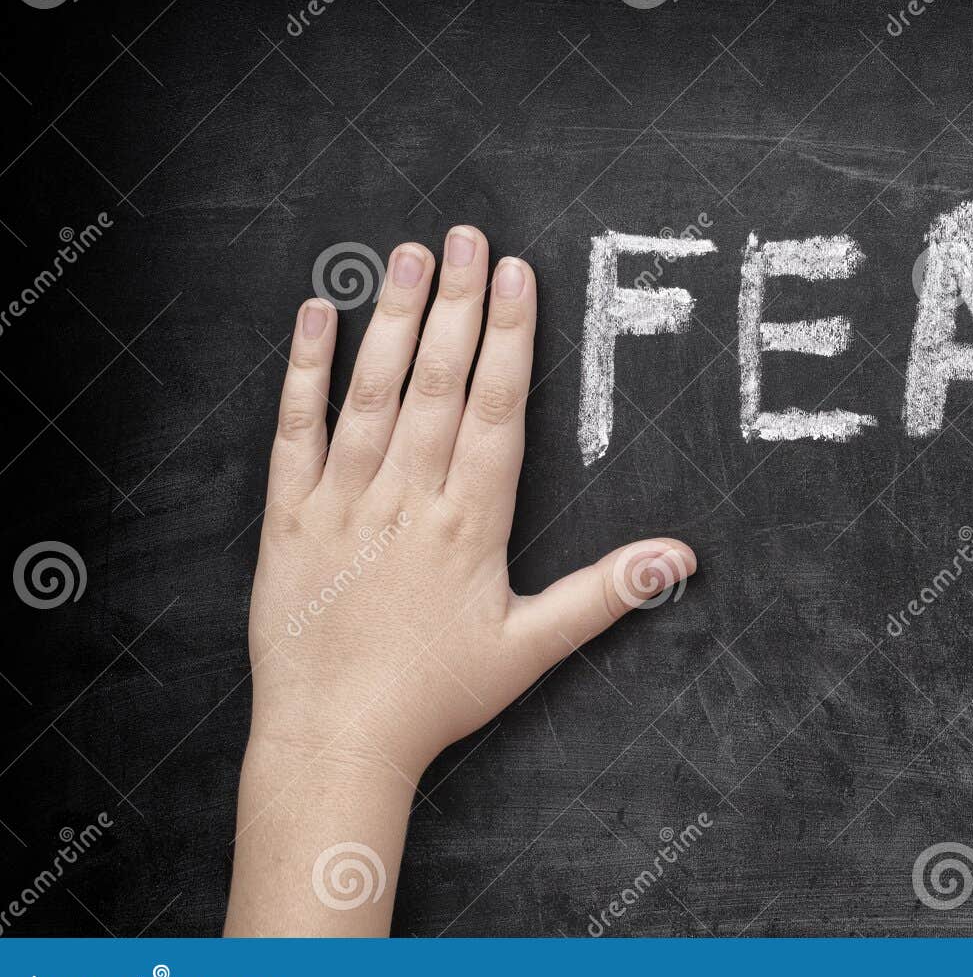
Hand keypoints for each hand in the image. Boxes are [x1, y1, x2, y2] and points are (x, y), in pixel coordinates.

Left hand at [226, 225, 694, 935]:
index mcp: (470, 523)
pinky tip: (319, 315)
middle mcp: (407, 499)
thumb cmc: (437, 695)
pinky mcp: (289, 516)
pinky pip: (294, 431)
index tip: (518, 278)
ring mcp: (343, 502)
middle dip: (460, 305)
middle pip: (439, 384)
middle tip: (472, 236)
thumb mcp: (533, 649)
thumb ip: (606, 593)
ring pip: (372, 394)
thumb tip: (680, 559)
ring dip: (395, 321)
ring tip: (412, 256)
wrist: (336, 740)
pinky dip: (304, 371)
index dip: (510, 339)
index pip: (497, 410)